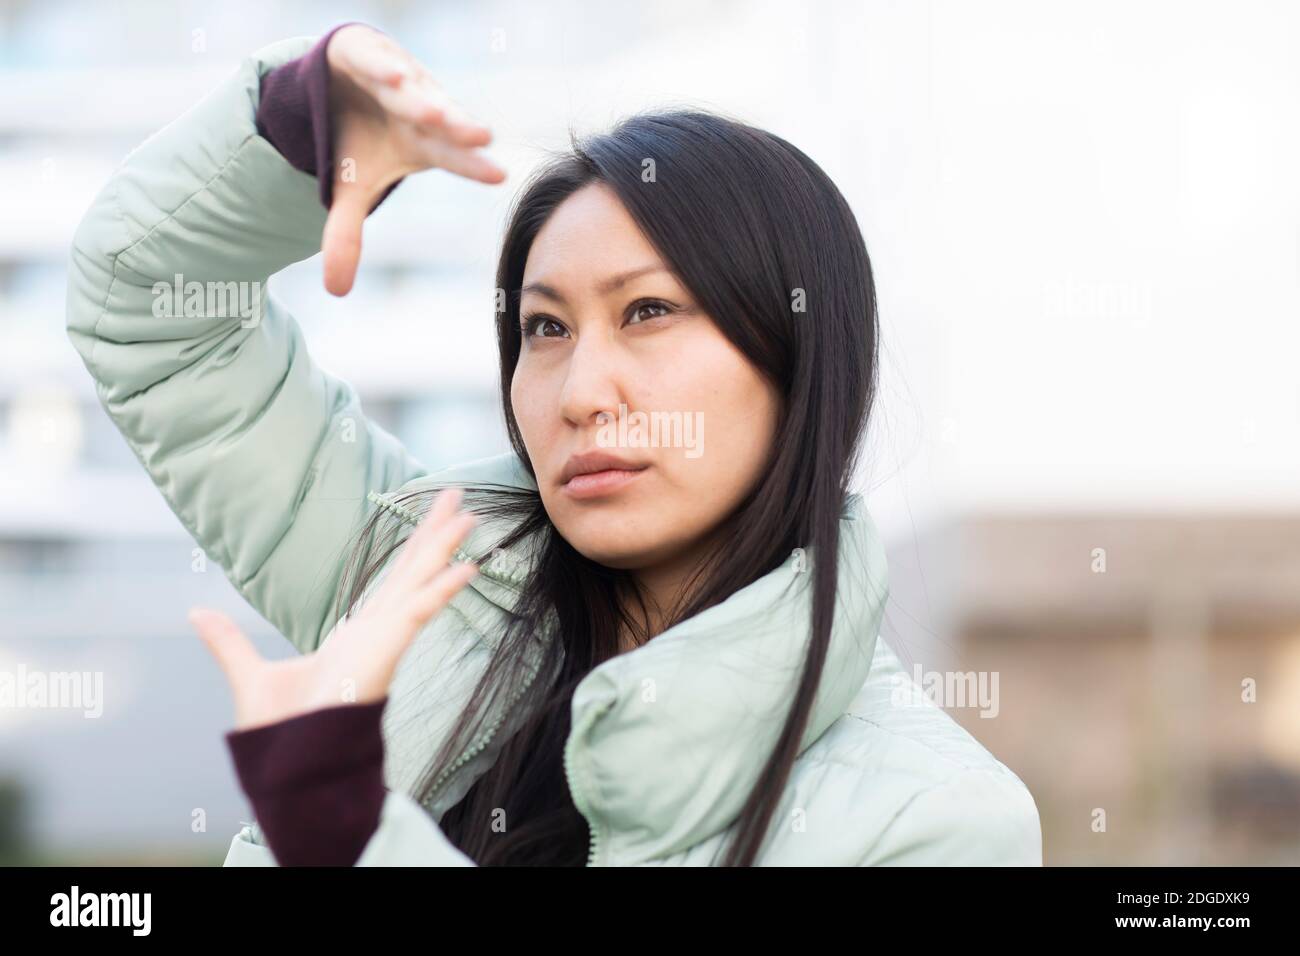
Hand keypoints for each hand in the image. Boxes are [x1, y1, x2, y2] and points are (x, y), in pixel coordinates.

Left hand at [190, 487, 479, 730]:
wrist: (291, 769)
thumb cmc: (282, 735)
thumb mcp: (249, 675)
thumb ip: (228, 643)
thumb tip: (196, 613)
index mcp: (356, 635)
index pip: (391, 582)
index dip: (412, 551)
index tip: (429, 522)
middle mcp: (378, 632)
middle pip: (413, 571)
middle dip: (435, 534)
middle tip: (460, 496)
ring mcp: (385, 640)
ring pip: (421, 583)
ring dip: (445, 548)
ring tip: (469, 513)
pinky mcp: (386, 651)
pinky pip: (419, 613)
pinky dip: (442, 591)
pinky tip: (466, 567)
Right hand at [321, 25, 506, 296]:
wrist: (334, 85)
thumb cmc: (359, 141)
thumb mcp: (349, 188)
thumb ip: (346, 235)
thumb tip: (335, 292)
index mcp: (423, 144)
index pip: (454, 158)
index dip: (473, 166)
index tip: (500, 174)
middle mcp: (417, 109)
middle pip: (442, 121)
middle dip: (458, 128)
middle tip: (480, 137)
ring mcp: (395, 79)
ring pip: (413, 89)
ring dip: (423, 98)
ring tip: (434, 112)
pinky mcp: (364, 53)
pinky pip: (374, 58)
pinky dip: (383, 65)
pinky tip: (395, 73)